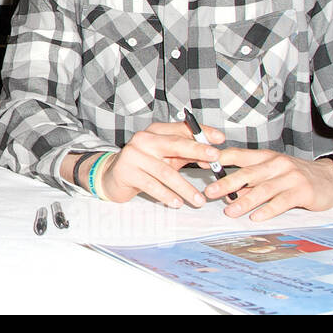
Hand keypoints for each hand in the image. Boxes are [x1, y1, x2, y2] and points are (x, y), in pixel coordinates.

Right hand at [99, 121, 225, 207]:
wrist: (112, 176)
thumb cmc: (145, 166)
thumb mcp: (166, 157)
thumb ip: (187, 154)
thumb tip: (212, 157)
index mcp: (155, 132)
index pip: (181, 129)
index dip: (201, 133)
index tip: (220, 139)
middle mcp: (144, 140)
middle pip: (174, 144)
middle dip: (197, 151)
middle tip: (215, 159)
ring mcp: (133, 155)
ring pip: (165, 171)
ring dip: (185, 187)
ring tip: (199, 200)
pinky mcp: (127, 172)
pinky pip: (152, 185)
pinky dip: (166, 195)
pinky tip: (177, 203)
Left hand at [208, 149, 332, 220]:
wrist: (331, 179)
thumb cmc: (296, 176)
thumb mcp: (273, 171)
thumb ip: (251, 179)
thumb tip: (226, 189)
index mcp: (266, 157)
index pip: (239, 155)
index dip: (219, 158)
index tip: (201, 163)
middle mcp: (277, 164)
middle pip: (248, 173)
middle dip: (226, 183)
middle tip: (209, 192)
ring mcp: (290, 177)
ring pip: (263, 189)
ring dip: (244, 201)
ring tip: (229, 211)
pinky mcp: (302, 191)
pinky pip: (281, 202)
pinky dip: (268, 210)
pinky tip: (256, 218)